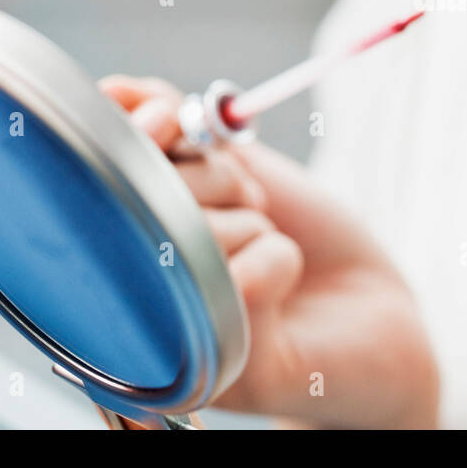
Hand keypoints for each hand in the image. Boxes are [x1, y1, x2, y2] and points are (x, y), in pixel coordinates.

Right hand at [98, 74, 438, 428]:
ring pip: (193, 237)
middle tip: (248, 200)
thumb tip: (119, 92)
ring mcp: (172, 342)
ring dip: (251, 224)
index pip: (94, 179)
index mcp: (124, 247)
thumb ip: (177, 132)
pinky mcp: (223, 374)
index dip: (130, 136)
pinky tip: (282, 288)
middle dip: (211, 176)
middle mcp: (132, 300)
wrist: (372, 311)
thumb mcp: (236, 168)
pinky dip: (277, 260)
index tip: (165, 119)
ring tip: (265, 250)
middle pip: (140, 203)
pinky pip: (244, 275)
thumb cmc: (300, 238)